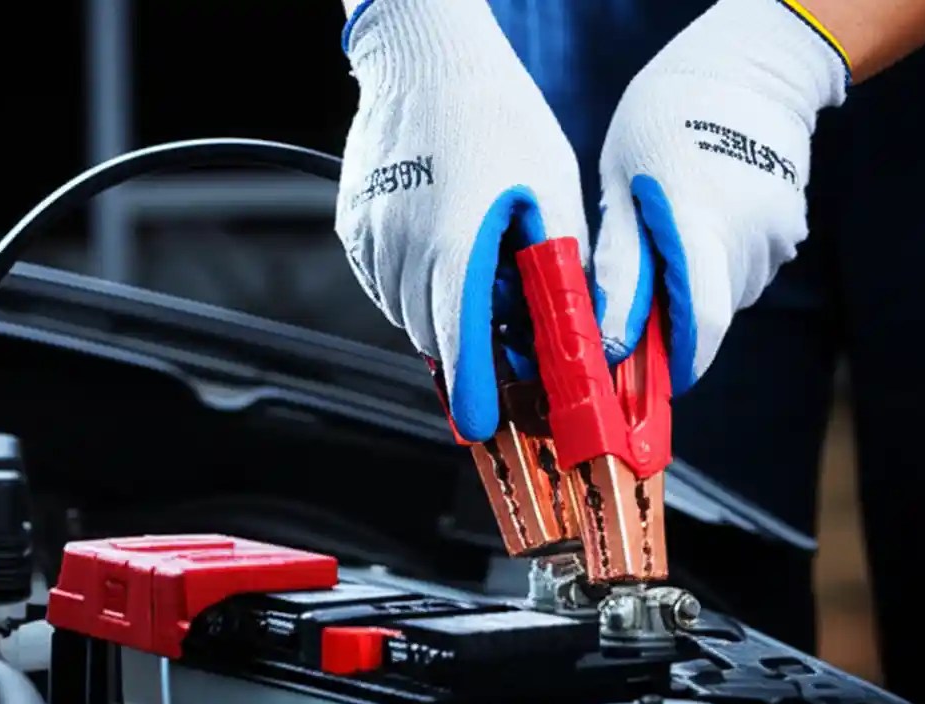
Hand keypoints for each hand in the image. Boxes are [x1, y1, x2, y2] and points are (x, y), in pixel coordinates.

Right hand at [336, 0, 587, 440]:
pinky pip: (382, 280)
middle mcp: (404, 249)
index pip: (461, 344)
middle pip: (433, 335)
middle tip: (504, 339)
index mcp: (458, 245)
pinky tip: (439, 252)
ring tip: (474, 275)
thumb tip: (571, 325)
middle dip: (467, 350)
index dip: (474, 393)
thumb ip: (556, 266)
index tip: (481, 425)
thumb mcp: (549, 190)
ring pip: (405, 310)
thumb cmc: (495, 113)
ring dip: (440, 314)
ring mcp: (371, 238)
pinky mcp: (353, 226)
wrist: (424, 56)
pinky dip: (410, 286)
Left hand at [592, 0, 848, 392]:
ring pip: (722, 295)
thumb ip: (620, 263)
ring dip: (689, 291)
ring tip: (662, 237)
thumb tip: (608, 336)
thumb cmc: (663, 119)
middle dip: (666, 324)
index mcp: (698, 223)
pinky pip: (742, 271)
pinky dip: (713, 266)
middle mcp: (749, 239)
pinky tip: (695, 222)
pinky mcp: (789, 231)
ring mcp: (777, 236)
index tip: (642, 383)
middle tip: (629, 291)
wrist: (748, 70)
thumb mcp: (621, 184)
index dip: (673, 366)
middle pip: (705, 317)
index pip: (698, 323)